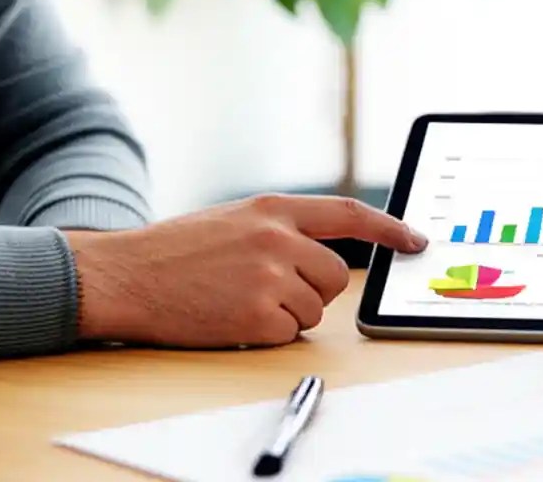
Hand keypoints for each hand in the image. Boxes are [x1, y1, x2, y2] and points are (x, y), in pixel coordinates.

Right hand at [66, 194, 427, 347]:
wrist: (126, 275)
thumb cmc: (176, 251)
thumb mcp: (234, 220)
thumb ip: (281, 228)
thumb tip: (328, 254)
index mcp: (273, 208)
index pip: (349, 214)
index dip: (389, 228)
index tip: (415, 239)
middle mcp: (277, 237)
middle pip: (335, 276)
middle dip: (313, 290)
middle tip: (268, 289)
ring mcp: (269, 275)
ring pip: (314, 309)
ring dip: (286, 314)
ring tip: (239, 298)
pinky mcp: (258, 314)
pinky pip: (288, 333)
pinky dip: (265, 333)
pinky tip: (230, 316)